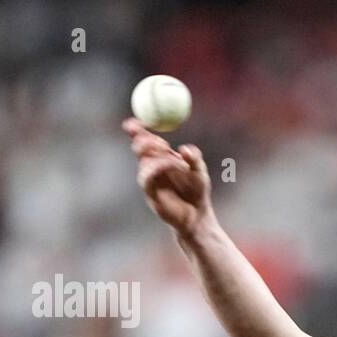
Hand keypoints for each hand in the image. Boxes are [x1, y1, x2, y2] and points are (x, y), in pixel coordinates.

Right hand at [123, 117, 212, 238]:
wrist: (197, 216)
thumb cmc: (198, 191)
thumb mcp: (200, 171)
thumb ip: (194, 158)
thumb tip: (184, 148)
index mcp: (162, 156)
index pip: (145, 138)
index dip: (138, 128)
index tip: (137, 121)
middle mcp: (153, 166)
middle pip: (139, 147)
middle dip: (142, 139)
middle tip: (151, 137)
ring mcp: (150, 180)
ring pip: (144, 161)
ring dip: (159, 157)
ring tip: (179, 164)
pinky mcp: (150, 193)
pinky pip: (146, 178)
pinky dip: (157, 168)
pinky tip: (170, 166)